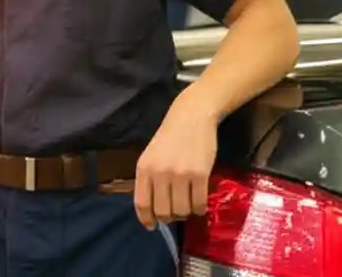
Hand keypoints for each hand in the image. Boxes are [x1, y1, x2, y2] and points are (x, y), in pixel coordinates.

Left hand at [133, 88, 219, 229]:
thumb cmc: (170, 137)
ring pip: (181, 211)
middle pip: (163, 211)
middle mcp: (159, 173)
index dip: (146, 219)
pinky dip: (200, 209)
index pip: (142, 204)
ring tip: (189, 204)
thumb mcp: (151, 156)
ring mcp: (180, 174)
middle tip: (176, 211)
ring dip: (186, 213)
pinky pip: (199, 204)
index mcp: (144, 168)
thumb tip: (152, 211)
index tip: (152, 226)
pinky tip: (200, 202)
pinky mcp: (200, 174)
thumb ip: (149, 180)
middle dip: (170, 217)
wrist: (192, 116)